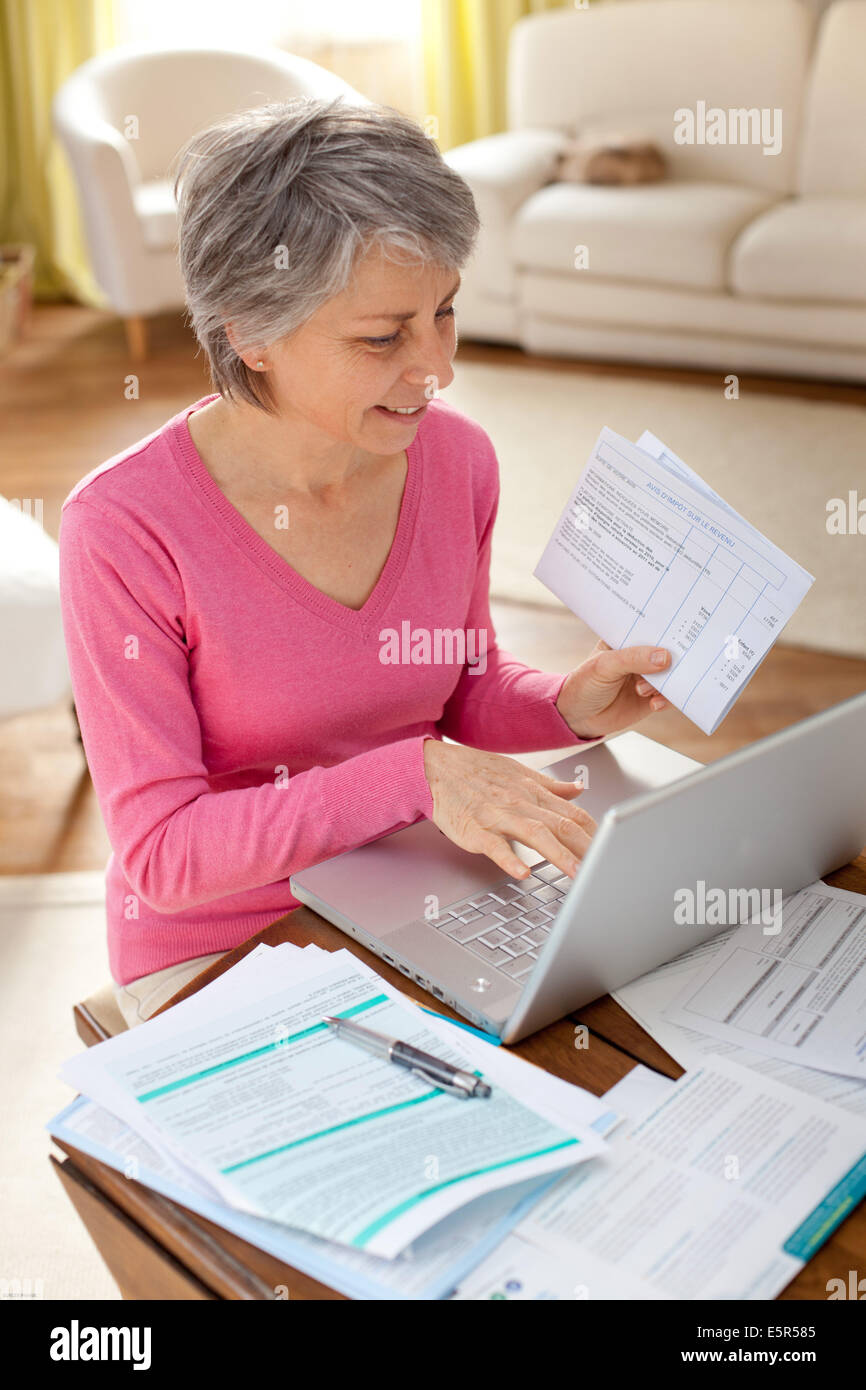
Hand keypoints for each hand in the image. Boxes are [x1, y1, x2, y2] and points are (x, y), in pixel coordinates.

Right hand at [422, 738, 595, 881]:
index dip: (595, 832)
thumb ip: (551, 786)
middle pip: (561, 825)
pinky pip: (494, 846)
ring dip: (559, 855)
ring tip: (578, 874)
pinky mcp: (475, 830)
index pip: (573, 814)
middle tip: (605, 866)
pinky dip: (508, 859)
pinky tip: (522, 873)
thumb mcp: (518, 772)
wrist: (435, 768)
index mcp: (533, 792)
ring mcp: (498, 817)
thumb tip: (579, 790)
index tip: (611, 848)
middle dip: (587, 847)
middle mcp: (521, 803)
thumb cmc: (475, 771)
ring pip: (535, 834)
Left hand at [555, 640, 671, 739]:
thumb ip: (633, 659)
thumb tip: (665, 657)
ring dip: (665, 683)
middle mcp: (641, 657)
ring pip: (671, 675)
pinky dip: (666, 700)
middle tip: (677, 662)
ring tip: (643, 690)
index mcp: (627, 640)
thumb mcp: (604, 666)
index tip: (681, 630)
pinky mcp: (652, 698)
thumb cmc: (583, 684)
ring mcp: (648, 677)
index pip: (652, 629)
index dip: (666, 628)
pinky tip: (654, 704)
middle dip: (675, 657)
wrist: (576, 718)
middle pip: (667, 651)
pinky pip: (669, 698)